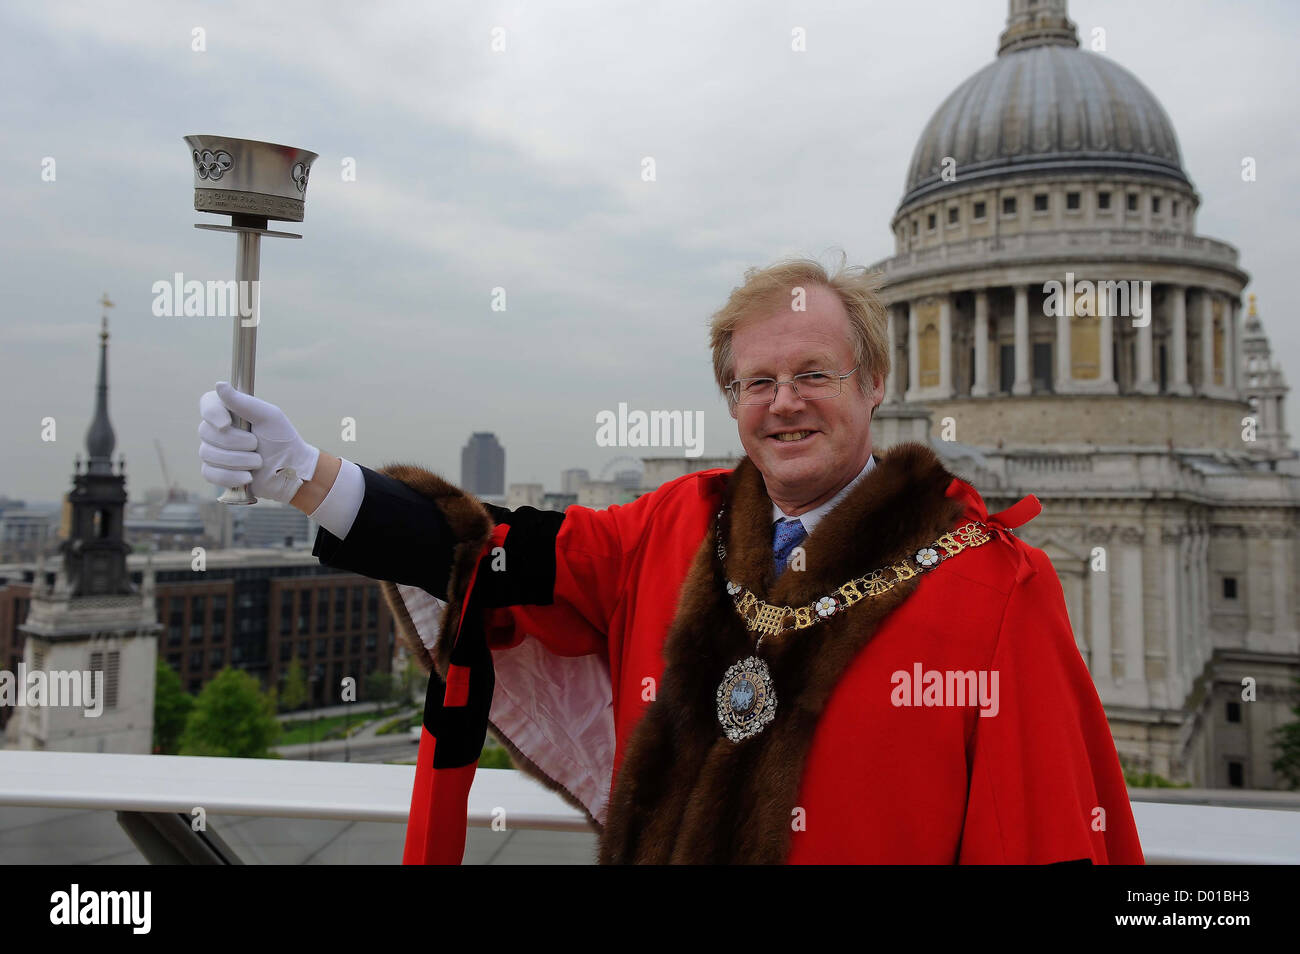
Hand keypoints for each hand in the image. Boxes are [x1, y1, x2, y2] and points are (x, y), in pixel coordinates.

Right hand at [198, 381, 320, 503]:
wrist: (290, 470)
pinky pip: (210, 473)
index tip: (226, 424)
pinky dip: (231, 477)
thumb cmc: (282, 439)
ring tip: (259, 462)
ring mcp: (214, 451)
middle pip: (207, 432)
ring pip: (208, 454)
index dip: (212, 414)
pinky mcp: (215, 472)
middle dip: (236, 443)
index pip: (207, 404)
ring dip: (239, 461)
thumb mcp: (268, 416)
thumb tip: (219, 385)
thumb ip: (243, 402)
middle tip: (257, 445)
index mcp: (229, 410)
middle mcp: (217, 429)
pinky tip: (248, 477)